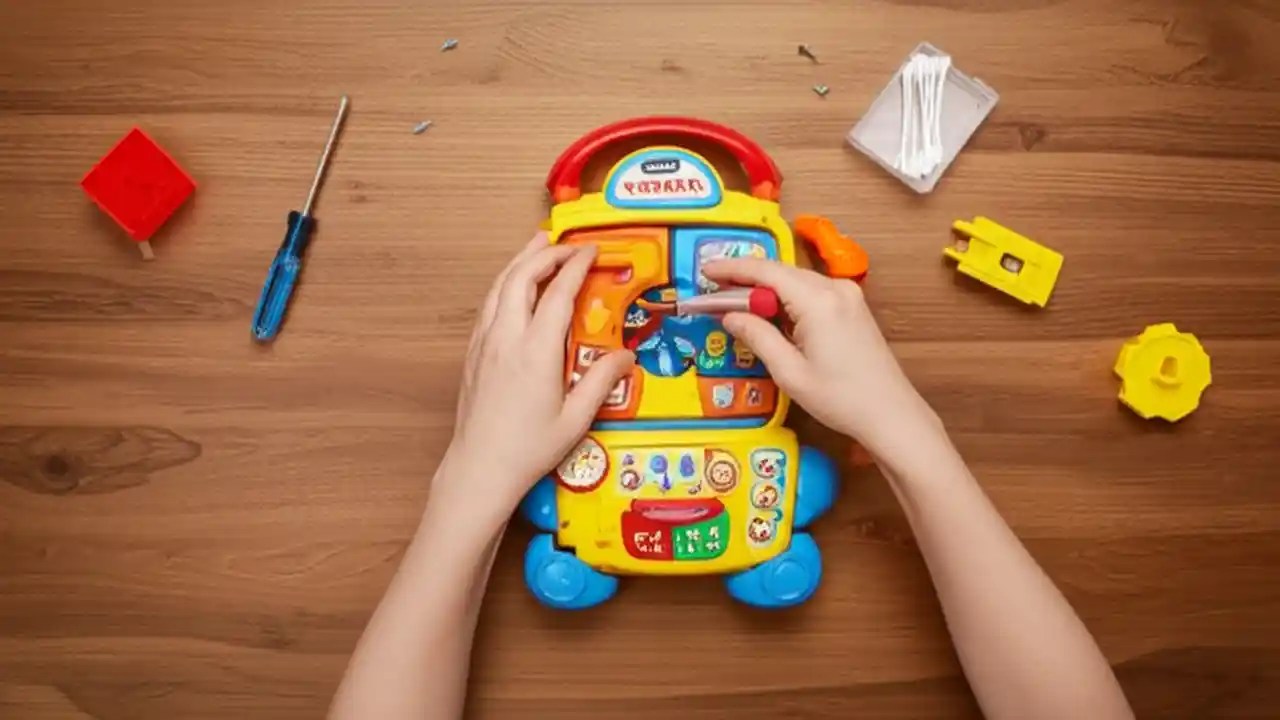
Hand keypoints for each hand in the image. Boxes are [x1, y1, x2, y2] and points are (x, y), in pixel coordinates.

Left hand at [439, 234, 634, 525]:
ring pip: (500, 286)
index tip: (592, 252)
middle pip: (522, 277)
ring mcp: (485, 344)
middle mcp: (506, 339)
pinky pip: (489, 305)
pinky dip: (504, 284)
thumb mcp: (576, 419)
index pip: (558, 292)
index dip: (576, 266)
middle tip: (567, 244)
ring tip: (537, 247)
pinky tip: (513, 286)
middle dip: (545, 253)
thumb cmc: (528, 450)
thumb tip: (626, 357)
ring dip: (520, 262)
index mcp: (536, 351)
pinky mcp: (473, 354)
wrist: (479, 468)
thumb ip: (601, 381)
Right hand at [702, 259, 941, 455]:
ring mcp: (848, 296)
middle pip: (781, 272)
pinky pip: (811, 292)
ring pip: (796, 280)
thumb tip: (730, 316)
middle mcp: (836, 289)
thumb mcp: (789, 372)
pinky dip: (786, 298)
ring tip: (734, 301)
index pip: (766, 272)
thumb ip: (757, 337)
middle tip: (713, 290)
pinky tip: (769, 312)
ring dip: (765, 289)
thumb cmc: (840, 399)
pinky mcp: (853, 307)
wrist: (891, 414)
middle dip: (746, 279)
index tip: (705, 271)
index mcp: (819, 301)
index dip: (732, 269)